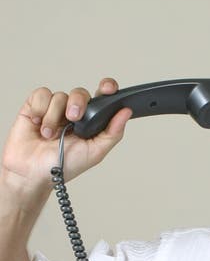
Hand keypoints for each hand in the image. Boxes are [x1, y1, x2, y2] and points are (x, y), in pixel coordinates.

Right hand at [0, 78, 131, 203]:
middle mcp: (73, 113)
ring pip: (60, 96)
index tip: (109, 89)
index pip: (102, 99)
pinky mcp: (35, 106)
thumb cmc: (64, 166)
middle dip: (78, 103)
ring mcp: (55, 109)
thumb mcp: (95, 152)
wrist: (33, 172)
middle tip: (73, 118)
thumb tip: (126, 112)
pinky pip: (42, 95)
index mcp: (90, 122)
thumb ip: (112, 132)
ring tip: (49, 136)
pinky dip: (40, 110)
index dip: (107, 89)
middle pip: (81, 93)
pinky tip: (38, 125)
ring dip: (54, 116)